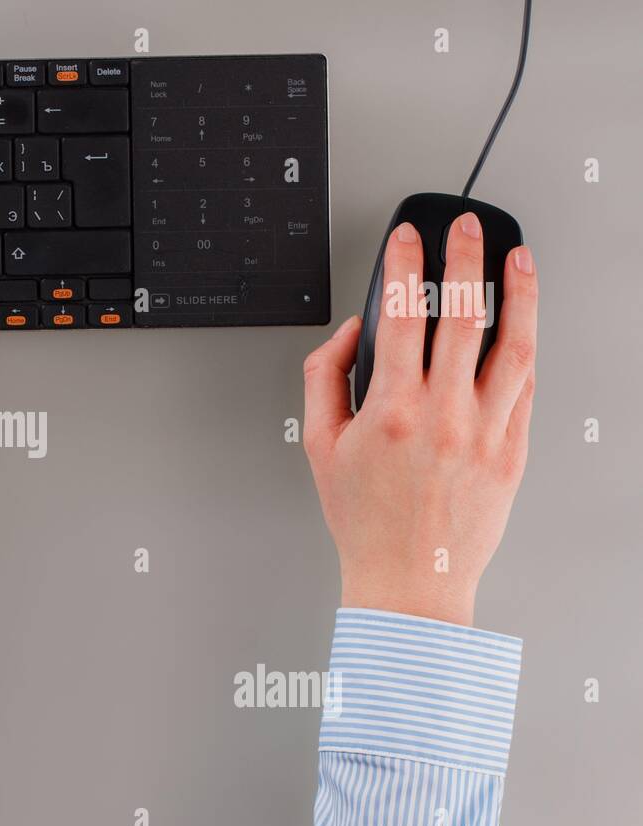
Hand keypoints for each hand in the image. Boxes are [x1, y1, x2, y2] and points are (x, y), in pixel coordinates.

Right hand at [302, 213, 537, 625]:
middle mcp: (444, 415)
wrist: (411, 578)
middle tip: (467, 228)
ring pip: (513, 344)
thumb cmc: (365, 521)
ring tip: (518, 260)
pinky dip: (525, 349)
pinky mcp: (513, 450)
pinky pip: (526, 387)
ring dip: (518, 293)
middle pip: (463, 314)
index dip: (405, 264)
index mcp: (392, 410)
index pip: (403, 314)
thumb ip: (326, 377)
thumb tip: (351, 334)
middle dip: (465, 257)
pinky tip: (522, 327)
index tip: (407, 239)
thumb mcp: (319, 445)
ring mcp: (486, 431)